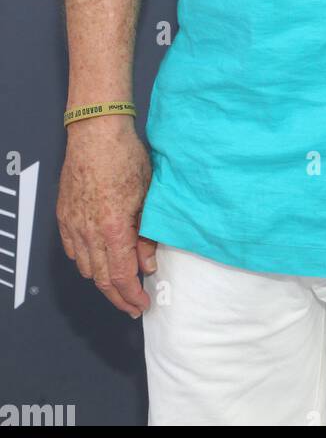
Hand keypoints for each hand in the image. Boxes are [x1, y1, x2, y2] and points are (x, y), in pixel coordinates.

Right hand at [57, 115, 158, 317]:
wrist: (96, 133)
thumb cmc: (125, 157)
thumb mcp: (147, 196)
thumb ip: (147, 235)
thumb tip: (148, 265)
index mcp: (113, 228)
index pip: (121, 277)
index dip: (132, 296)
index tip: (142, 304)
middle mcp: (89, 232)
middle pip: (101, 278)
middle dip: (119, 296)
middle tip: (133, 304)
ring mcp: (73, 224)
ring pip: (85, 267)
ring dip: (103, 279)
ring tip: (120, 283)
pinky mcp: (64, 216)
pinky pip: (73, 250)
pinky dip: (86, 261)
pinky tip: (98, 259)